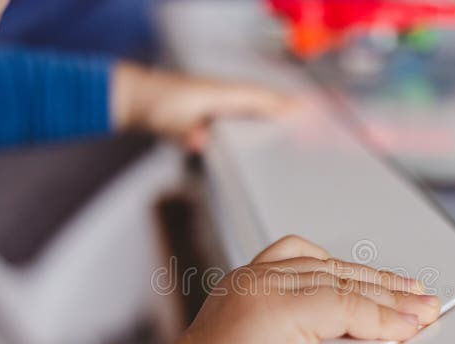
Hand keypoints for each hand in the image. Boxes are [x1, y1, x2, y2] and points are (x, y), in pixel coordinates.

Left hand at [111, 61, 291, 150]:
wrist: (137, 97)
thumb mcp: (171, 122)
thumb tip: (200, 141)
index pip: (259, 98)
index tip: (306, 113)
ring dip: (280, 109)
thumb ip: (187, 133)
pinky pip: (249, 107)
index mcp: (221, 93)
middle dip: (291, 108)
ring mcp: (223, 97)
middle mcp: (226, 92)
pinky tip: (272, 121)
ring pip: (259, 102)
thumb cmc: (155, 104)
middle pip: (266, 99)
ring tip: (305, 120)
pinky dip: (265, 112)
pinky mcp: (218, 105)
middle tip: (317, 117)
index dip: (284, 107)